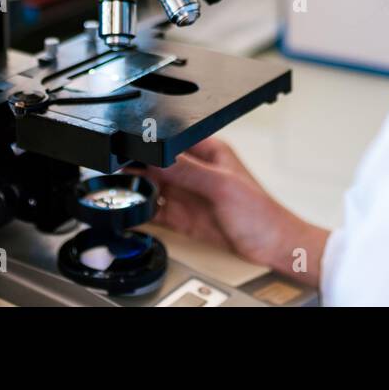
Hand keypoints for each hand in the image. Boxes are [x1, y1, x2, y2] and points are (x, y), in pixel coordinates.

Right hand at [136, 138, 327, 286]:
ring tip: (121, 191)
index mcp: (208, 152)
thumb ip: (189, 171)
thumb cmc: (261, 212)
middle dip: (138, 167)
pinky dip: (142, 212)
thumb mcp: (222, 186)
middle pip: (157, 164)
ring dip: (137, 190)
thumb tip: (158, 156)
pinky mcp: (183, 217)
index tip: (130, 148)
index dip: (150, 143)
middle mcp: (195, 171)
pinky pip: (156, 211)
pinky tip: (132, 212)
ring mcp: (188, 194)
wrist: (271, 247)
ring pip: (153, 187)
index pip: (172, 141)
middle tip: (117, 172)